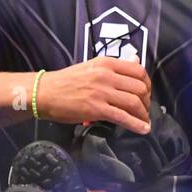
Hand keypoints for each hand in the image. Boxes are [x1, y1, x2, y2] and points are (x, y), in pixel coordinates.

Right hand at [37, 57, 151, 131]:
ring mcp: (102, 92)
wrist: (44, 92)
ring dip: (143, 114)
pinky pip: (122, 117)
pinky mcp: (96, 109)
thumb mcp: (92, 66)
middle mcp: (106, 75)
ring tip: (144, 120)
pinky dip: (136, 124)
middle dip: (146, 101)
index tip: (147, 93)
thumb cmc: (66, 81)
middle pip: (139, 87)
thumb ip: (113, 67)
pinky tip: (142, 129)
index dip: (147, 83)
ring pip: (134, 102)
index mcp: (106, 63)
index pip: (138, 70)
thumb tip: (135, 62)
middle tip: (145, 109)